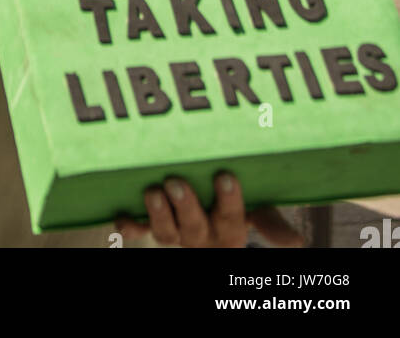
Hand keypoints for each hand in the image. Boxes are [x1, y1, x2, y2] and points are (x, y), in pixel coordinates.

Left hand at [113, 172, 304, 248]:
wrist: (206, 219)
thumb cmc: (231, 206)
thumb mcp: (256, 211)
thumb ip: (271, 221)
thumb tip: (299, 244)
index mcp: (230, 231)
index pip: (233, 221)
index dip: (229, 202)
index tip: (225, 177)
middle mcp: (202, 238)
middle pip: (195, 230)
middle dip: (186, 208)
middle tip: (177, 183)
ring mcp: (176, 234)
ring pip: (167, 234)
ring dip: (158, 215)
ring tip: (153, 191)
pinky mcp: (151, 227)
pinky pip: (138, 231)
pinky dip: (130, 225)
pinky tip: (121, 216)